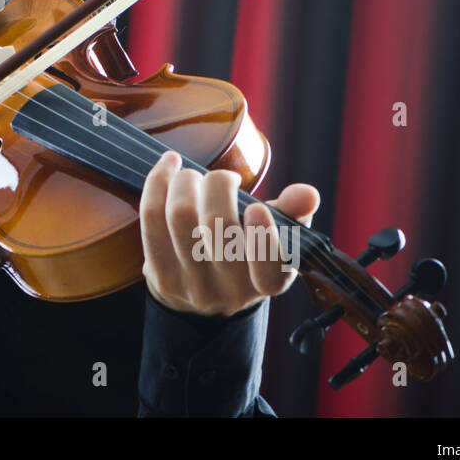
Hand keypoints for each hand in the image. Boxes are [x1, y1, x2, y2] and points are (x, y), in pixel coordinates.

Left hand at [139, 151, 318, 316]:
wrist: (200, 294)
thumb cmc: (244, 254)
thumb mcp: (277, 239)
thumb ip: (292, 214)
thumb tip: (308, 194)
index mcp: (269, 283)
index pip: (271, 270)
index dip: (263, 236)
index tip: (255, 207)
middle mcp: (231, 291)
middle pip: (218, 227)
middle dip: (217, 185)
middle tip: (222, 178)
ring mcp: (193, 286)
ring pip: (181, 217)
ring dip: (186, 181)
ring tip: (193, 176)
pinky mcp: (160, 276)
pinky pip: (152, 219)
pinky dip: (158, 183)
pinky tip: (168, 165)